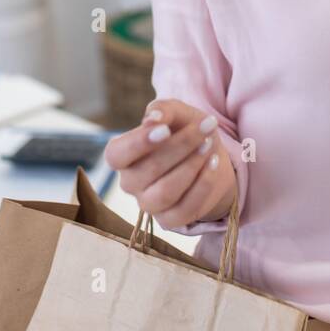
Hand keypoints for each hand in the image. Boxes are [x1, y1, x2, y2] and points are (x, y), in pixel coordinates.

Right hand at [105, 98, 236, 229]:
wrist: (211, 157)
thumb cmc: (185, 131)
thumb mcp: (178, 113)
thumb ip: (163, 110)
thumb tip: (152, 118)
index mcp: (123, 156)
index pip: (116, 154)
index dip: (137, 143)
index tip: (165, 128)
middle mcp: (130, 182)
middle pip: (147, 170)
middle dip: (180, 146)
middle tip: (205, 128)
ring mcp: (148, 204)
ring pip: (164, 193)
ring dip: (191, 167)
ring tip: (209, 145)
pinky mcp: (170, 220)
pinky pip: (185, 209)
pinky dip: (203, 185)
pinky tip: (213, 164)